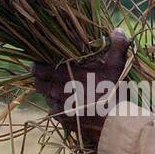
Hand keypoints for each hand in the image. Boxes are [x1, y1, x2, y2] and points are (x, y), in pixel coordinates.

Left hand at [30, 29, 128, 149]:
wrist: (112, 124)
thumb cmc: (112, 92)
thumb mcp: (116, 66)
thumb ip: (117, 45)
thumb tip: (118, 30)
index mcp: (63, 76)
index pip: (37, 69)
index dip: (37, 65)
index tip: (41, 62)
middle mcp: (56, 92)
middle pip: (38, 84)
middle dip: (41, 78)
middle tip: (50, 74)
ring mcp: (58, 108)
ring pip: (46, 97)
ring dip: (50, 92)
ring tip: (61, 88)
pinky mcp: (63, 120)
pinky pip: (54, 111)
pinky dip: (58, 107)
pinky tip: (69, 104)